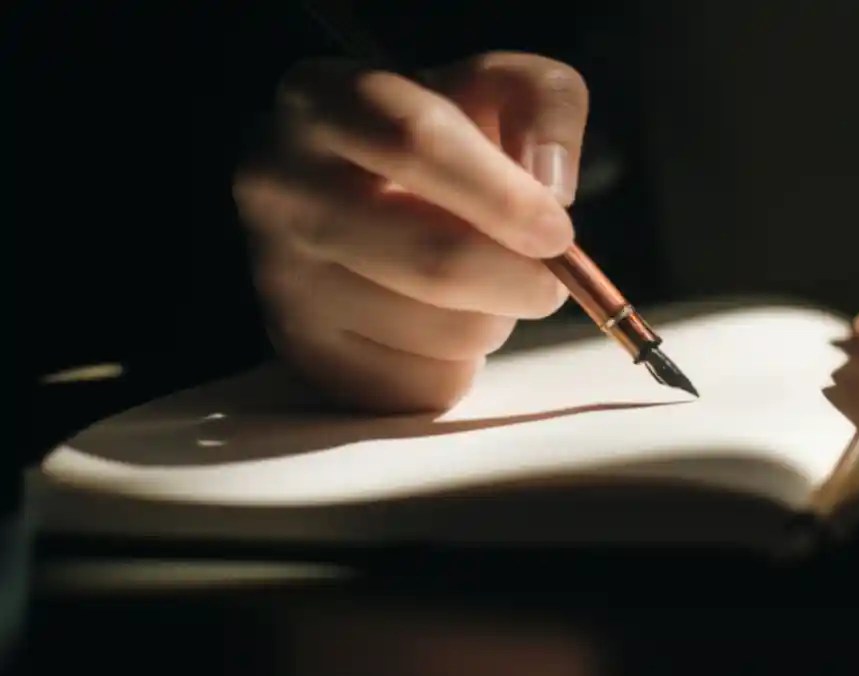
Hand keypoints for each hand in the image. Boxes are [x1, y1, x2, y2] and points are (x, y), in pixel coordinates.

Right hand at [234, 53, 587, 411]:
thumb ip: (543, 103)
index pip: (415, 142)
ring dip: (494, 319)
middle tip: (551, 280)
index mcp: (323, 99)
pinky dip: (462, 363)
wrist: (354, 192)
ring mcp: (282, 276)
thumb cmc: (436, 141)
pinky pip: (424, 385)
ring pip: (441, 330)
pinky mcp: (303, 352)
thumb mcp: (496, 88)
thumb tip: (551, 185)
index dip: (503, 195)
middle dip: (519, 279)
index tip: (558, 234)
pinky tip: (442, 322)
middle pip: (433, 258)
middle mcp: (281, 185)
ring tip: (482, 287)